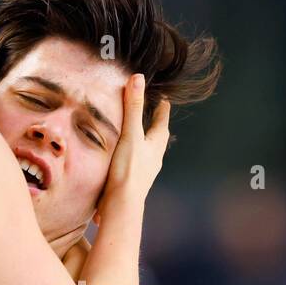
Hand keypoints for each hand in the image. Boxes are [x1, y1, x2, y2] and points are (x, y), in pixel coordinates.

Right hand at [100, 73, 170, 213]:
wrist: (122, 205)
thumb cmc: (129, 170)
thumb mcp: (130, 134)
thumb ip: (133, 108)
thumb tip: (138, 79)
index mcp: (156, 144)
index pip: (162, 120)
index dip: (162, 107)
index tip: (163, 98)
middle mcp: (154, 157)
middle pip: (157, 135)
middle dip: (154, 123)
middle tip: (152, 112)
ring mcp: (145, 169)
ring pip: (147, 149)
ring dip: (143, 139)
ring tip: (138, 132)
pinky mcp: (133, 179)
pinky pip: (135, 161)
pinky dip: (132, 152)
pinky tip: (124, 156)